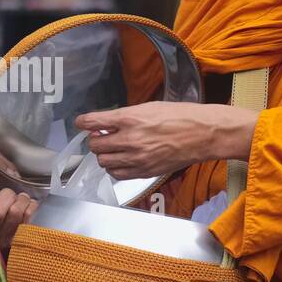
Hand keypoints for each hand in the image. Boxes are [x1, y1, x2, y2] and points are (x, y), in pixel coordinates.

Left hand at [75, 101, 259, 179]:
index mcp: (130, 118)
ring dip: (104, 155)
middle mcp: (130, 139)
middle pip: (95, 145)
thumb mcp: (148, 107)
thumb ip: (125, 117)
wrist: (201, 134)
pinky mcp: (144, 172)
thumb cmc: (179, 116)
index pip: (94, 122)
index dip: (83, 122)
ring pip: (104, 161)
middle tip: (101, 136)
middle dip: (95, 140)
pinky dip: (115, 168)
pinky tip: (122, 160)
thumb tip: (106, 125)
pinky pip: (117, 174)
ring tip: (112, 149)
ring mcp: (136, 158)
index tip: (80, 122)